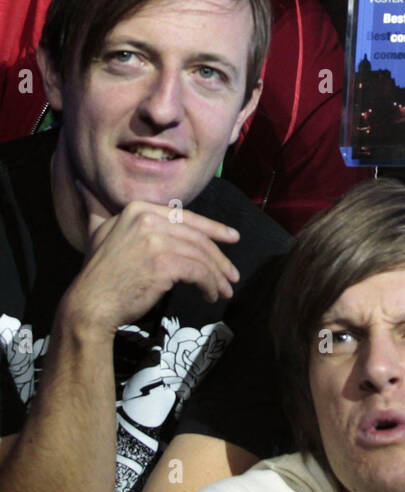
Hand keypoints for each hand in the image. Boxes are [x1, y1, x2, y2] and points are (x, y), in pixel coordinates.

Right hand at [62, 202, 240, 339]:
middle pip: (196, 236)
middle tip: (232, 273)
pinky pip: (198, 271)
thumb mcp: (97, 233)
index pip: (185, 217)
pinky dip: (209, 284)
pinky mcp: (164, 263)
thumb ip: (99, 211)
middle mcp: (148, 218)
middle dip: (219, 256)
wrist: (89, 304)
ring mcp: (156, 240)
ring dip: (217, 275)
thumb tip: (85, 187)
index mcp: (137, 208)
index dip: (213, 228)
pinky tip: (211, 295)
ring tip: (224, 290)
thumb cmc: (97, 273)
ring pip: (200, 255)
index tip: (231, 238)